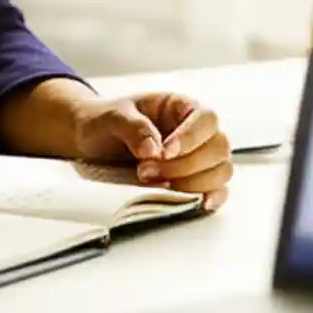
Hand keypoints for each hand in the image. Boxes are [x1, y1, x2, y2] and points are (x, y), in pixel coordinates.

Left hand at [72, 93, 231, 211]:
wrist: (91, 142)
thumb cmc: (105, 123)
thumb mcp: (112, 117)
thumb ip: (133, 128)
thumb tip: (153, 150)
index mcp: (181, 108)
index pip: (206, 118)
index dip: (191, 137)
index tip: (164, 152)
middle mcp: (197, 132)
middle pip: (219, 147)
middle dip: (185, 165)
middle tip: (145, 171)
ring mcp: (199, 158)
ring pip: (221, 170)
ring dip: (192, 184)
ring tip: (156, 185)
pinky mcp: (195, 181)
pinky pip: (218, 190)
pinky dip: (212, 198)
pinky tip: (197, 204)